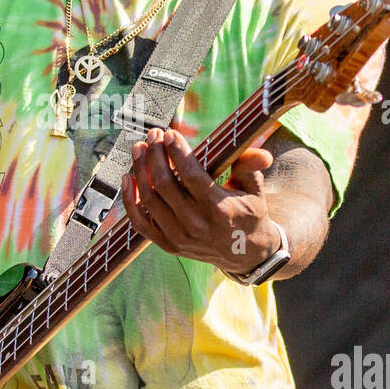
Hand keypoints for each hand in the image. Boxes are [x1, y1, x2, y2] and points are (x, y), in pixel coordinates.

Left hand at [120, 127, 279, 275]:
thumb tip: (261, 153)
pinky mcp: (168, 245)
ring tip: (139, 149)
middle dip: (155, 155)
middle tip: (153, 135)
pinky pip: (140, 222)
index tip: (170, 133)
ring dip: (140, 170)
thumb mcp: (255, 191)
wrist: (245, 255)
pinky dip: (129, 200)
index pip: (190, 174)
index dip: (177, 151)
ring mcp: (179, 237)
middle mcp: (196, 225)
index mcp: (218, 208)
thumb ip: (251, 168)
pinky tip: (128, 177)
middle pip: (164, 184)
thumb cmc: (249, 215)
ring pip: (149, 199)